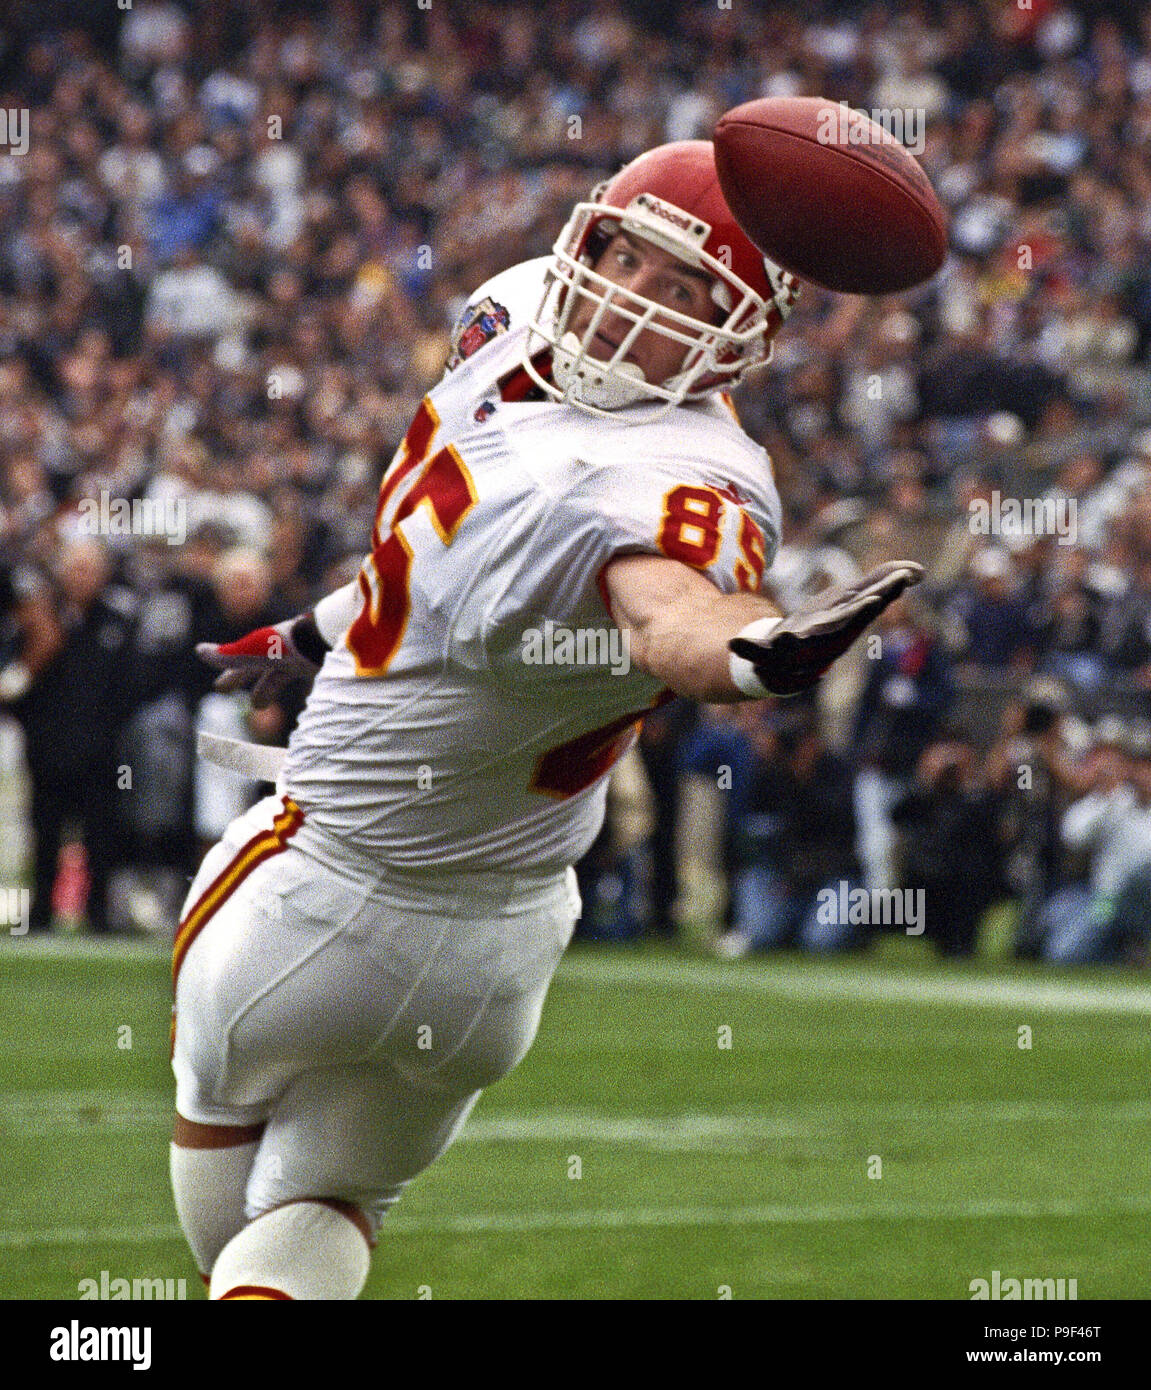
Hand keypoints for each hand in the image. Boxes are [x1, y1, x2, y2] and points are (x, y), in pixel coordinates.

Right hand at [196, 615, 326, 708]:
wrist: (323, 638)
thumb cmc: (286, 646)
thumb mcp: (253, 652)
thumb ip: (229, 656)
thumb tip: (199, 650)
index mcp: (262, 647)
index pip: (239, 662)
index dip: (230, 675)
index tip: (218, 688)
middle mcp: (278, 651)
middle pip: (256, 668)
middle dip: (243, 680)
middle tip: (225, 693)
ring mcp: (298, 658)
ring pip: (278, 676)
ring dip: (266, 691)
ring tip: (257, 707)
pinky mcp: (316, 666)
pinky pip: (304, 680)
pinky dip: (299, 692)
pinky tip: (298, 703)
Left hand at [729, 561, 922, 696]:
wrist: (782, 663)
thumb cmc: (821, 630)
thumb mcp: (847, 604)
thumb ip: (880, 585)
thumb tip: (919, 570)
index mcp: (843, 627)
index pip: (866, 607)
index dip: (883, 594)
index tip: (902, 579)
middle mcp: (823, 643)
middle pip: (841, 626)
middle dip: (858, 613)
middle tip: (877, 598)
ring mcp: (793, 652)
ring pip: (796, 647)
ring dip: (793, 642)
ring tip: (787, 636)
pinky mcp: (765, 655)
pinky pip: (754, 652)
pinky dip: (745, 647)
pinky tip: (731, 642)